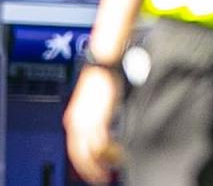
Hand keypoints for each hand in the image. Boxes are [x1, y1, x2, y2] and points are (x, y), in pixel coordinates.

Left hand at [64, 66, 121, 183]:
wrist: (103, 64)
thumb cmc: (103, 79)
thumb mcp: (97, 103)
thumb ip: (98, 118)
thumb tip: (105, 130)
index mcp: (74, 119)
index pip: (74, 149)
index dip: (83, 163)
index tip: (92, 171)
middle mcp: (76, 122)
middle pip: (79, 155)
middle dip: (89, 170)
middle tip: (99, 178)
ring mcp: (86, 121)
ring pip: (89, 152)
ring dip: (98, 165)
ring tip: (105, 174)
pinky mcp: (97, 118)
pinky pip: (99, 144)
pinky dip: (105, 154)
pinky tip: (111, 159)